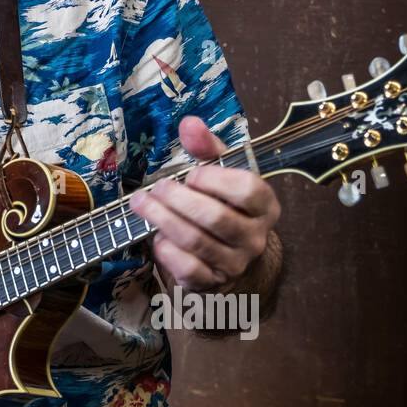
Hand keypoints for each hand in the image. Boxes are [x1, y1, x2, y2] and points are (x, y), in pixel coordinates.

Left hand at [128, 116, 279, 289]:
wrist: (229, 251)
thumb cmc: (222, 202)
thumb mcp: (220, 171)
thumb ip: (206, 147)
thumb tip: (189, 124)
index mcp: (265, 205)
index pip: (246, 189)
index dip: (214, 179)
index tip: (190, 175)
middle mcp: (256, 237)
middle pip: (215, 217)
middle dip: (177, 199)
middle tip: (155, 188)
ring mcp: (236, 263)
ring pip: (196, 241)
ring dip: (162, 219)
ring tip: (142, 204)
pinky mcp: (213, 282)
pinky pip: (188, 268)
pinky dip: (167, 250)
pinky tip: (156, 236)